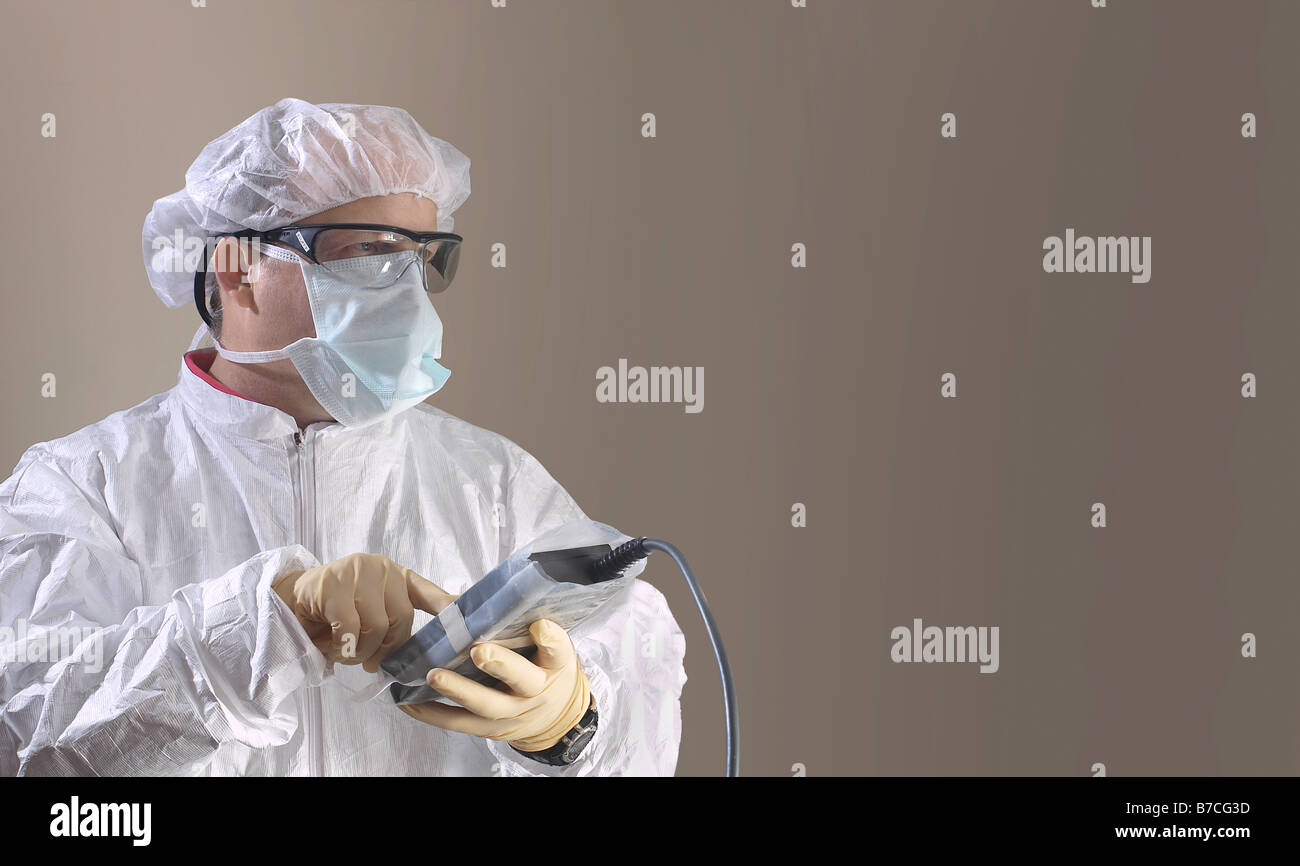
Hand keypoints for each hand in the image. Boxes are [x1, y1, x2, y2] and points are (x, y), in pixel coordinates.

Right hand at [273, 552, 455, 671]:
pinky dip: (344, 646)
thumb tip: (422, 653)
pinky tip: (334, 648)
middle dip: (388, 648)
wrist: (289, 603)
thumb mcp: (369, 615)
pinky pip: (349, 626)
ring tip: (349, 654)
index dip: (448, 608)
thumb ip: (393, 623)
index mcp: (396, 576)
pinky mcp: (331, 582)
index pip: (428, 591)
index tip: (467, 622)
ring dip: (362, 650)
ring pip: (376, 624)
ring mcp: (356, 571)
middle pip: (402, 616)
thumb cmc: (333, 614)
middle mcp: (381, 568)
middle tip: (372, 664)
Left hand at [399, 618, 591, 751]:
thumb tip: (483, 596)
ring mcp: (512, 713)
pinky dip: (432, 713)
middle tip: (477, 651)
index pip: (558, 651)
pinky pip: (458, 723)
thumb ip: (526, 626)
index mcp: (554, 665)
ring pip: (485, 704)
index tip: (538, 625)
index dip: (549, 639)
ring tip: (433, 675)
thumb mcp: (551, 649)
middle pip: (521, 680)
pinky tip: (409, 700)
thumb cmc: (546, 669)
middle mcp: (536, 691)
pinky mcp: (489, 729)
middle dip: (499, 665)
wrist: (556, 719)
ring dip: (458, 689)